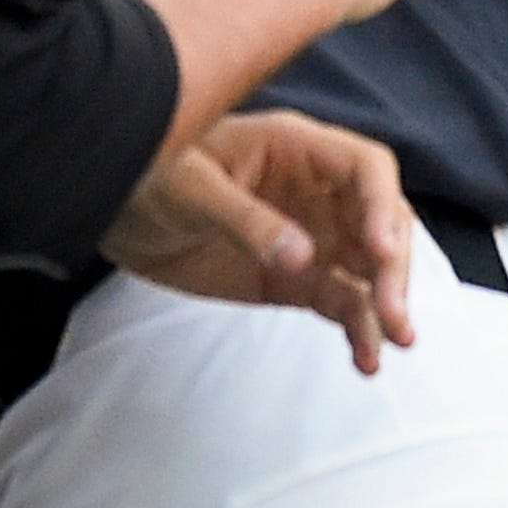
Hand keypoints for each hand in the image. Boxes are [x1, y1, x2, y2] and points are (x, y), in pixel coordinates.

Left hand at [100, 109, 418, 374]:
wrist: (112, 210)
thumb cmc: (148, 175)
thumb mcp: (190, 190)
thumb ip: (246, 222)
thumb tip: (303, 258)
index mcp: (298, 150)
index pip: (366, 168)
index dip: (382, 206)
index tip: (381, 251)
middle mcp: (317, 191)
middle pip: (380, 222)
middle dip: (392, 267)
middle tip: (393, 312)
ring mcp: (310, 236)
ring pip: (368, 267)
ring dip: (386, 302)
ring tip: (396, 340)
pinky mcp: (294, 278)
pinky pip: (338, 301)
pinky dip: (357, 328)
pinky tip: (365, 358)